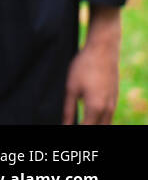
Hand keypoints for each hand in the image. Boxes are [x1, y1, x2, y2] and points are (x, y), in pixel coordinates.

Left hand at [63, 6, 120, 123]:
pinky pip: (109, 116)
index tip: (65, 128)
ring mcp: (113, 103)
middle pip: (98, 128)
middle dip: (85, 129)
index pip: (86, 129)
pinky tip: (90, 117)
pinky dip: (100, 120)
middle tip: (71, 125)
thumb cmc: (84, 66)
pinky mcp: (114, 97)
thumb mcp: (71, 88)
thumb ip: (68, 109)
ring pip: (105, 124)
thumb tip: (65, 124)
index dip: (74, 130)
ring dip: (93, 125)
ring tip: (80, 122)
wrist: (103, 49)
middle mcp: (108, 109)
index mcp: (96, 108)